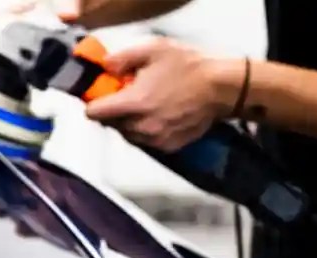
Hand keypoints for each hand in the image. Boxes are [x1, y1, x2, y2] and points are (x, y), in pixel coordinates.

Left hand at [85, 38, 241, 151]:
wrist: (222, 88)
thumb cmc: (189, 66)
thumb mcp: (153, 49)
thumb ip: (122, 58)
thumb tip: (104, 68)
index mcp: (133, 103)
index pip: (94, 113)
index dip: (94, 103)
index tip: (101, 96)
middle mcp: (140, 126)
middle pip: (110, 124)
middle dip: (114, 111)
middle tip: (127, 96)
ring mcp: (154, 140)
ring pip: (127, 134)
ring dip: (129, 122)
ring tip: (145, 106)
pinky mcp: (167, 147)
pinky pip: (145, 142)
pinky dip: (146, 131)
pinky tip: (158, 116)